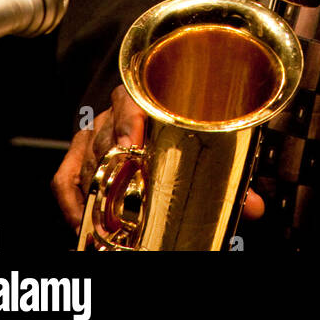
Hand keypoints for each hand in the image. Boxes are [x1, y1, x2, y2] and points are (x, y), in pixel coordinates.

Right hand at [52, 85, 265, 228]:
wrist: (159, 116)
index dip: (129, 118)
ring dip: (99, 188)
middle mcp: (116, 114)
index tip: (132, 141)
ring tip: (111, 215)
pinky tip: (83, 222)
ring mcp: (95, 134)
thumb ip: (232, 175)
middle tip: (126, 195)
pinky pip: (64, 176)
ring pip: (88, 157)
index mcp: (148, 100)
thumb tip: (254, 206)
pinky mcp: (77, 156)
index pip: (130, 97)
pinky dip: (71, 201)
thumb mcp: (212, 149)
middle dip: (115, 167)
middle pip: (107, 133)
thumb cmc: (186, 131)